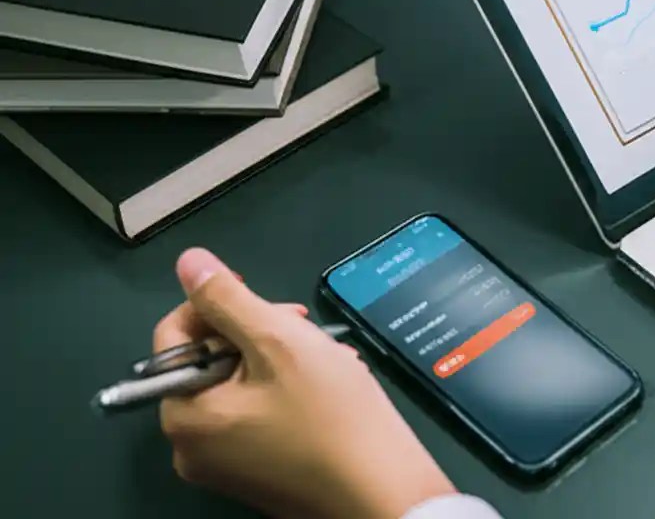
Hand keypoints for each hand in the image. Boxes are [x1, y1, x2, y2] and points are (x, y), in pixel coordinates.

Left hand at [154, 248, 454, 518]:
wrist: (382, 491)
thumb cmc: (332, 414)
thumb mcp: (279, 341)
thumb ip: (228, 299)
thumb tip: (188, 261)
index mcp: (183, 415)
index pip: (175, 335)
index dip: (220, 304)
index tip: (273, 302)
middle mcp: (189, 447)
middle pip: (208, 362)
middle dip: (258, 334)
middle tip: (307, 329)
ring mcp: (222, 466)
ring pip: (238, 387)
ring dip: (279, 360)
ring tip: (328, 358)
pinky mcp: (255, 476)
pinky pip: (255, 417)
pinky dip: (286, 393)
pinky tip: (326, 387)